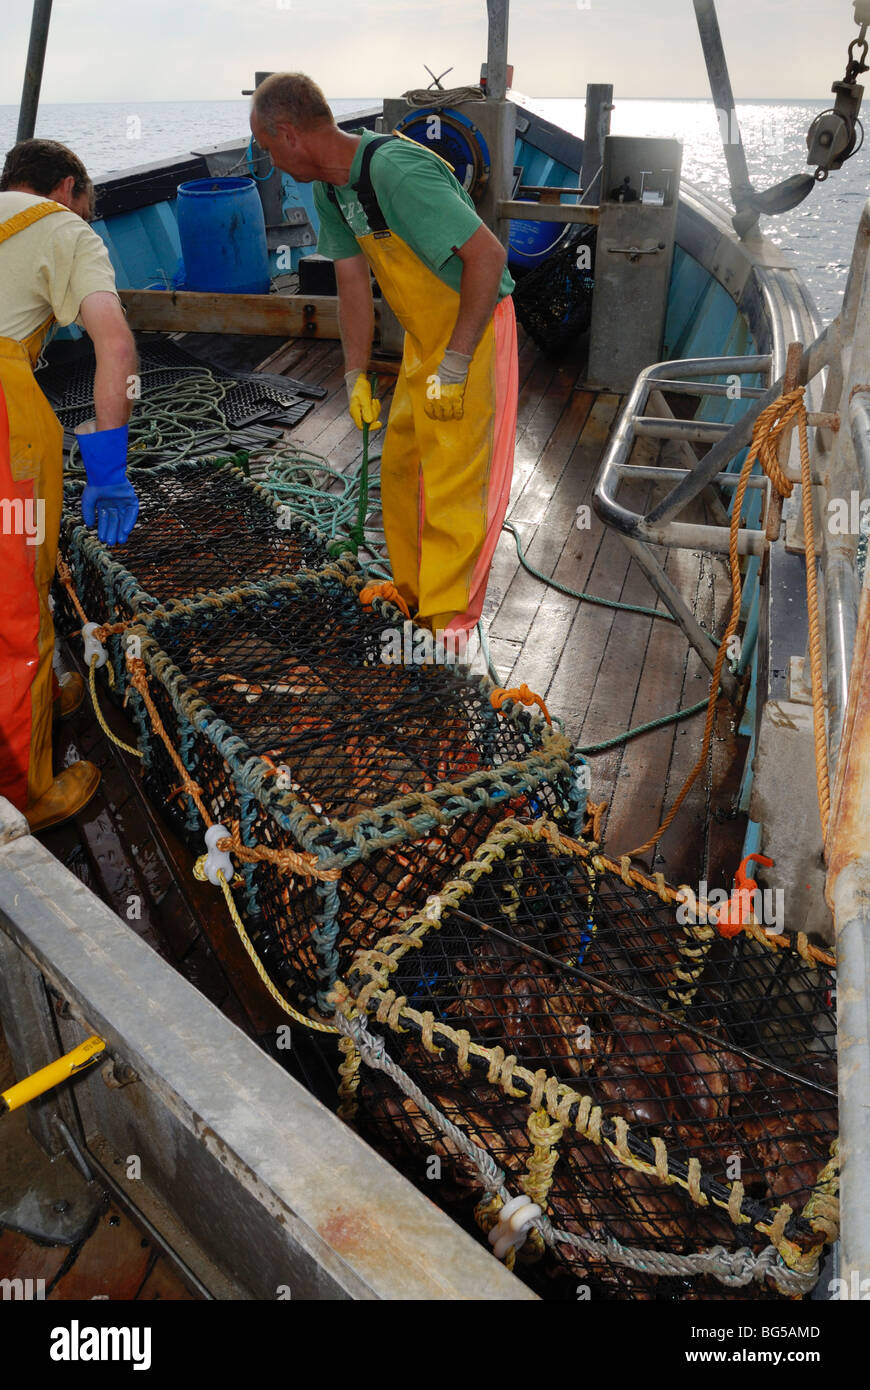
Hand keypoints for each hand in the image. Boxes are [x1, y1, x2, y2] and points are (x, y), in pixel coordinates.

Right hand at [75, 421, 137, 544]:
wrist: (104, 474)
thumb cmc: (95, 485)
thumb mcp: (88, 501)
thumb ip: (88, 513)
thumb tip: (89, 526)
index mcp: (104, 504)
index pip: (105, 520)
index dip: (104, 529)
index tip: (102, 539)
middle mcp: (114, 504)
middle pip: (114, 521)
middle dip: (112, 532)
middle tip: (111, 543)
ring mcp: (124, 502)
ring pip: (123, 519)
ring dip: (121, 530)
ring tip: (120, 541)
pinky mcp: (132, 499)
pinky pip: (132, 513)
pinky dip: (129, 522)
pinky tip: (125, 530)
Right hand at [345, 371, 381, 431]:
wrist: (359, 381)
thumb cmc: (360, 388)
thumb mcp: (364, 398)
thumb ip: (366, 410)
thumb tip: (369, 422)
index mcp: (354, 412)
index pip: (361, 427)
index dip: (370, 427)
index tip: (379, 423)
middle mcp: (357, 414)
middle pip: (369, 421)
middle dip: (374, 412)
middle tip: (373, 401)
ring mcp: (362, 412)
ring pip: (373, 416)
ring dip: (376, 408)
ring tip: (373, 400)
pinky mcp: (366, 409)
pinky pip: (374, 412)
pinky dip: (376, 406)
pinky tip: (374, 400)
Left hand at [423, 348, 471, 421]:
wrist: (452, 367)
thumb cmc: (442, 371)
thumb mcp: (432, 381)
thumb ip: (432, 389)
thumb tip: (433, 394)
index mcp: (430, 395)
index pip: (428, 410)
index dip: (431, 415)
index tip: (434, 416)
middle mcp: (437, 400)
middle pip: (438, 414)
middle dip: (441, 416)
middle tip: (444, 416)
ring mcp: (447, 400)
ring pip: (447, 414)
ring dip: (449, 416)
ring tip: (451, 415)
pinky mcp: (456, 399)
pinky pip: (457, 411)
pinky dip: (458, 415)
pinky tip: (458, 416)